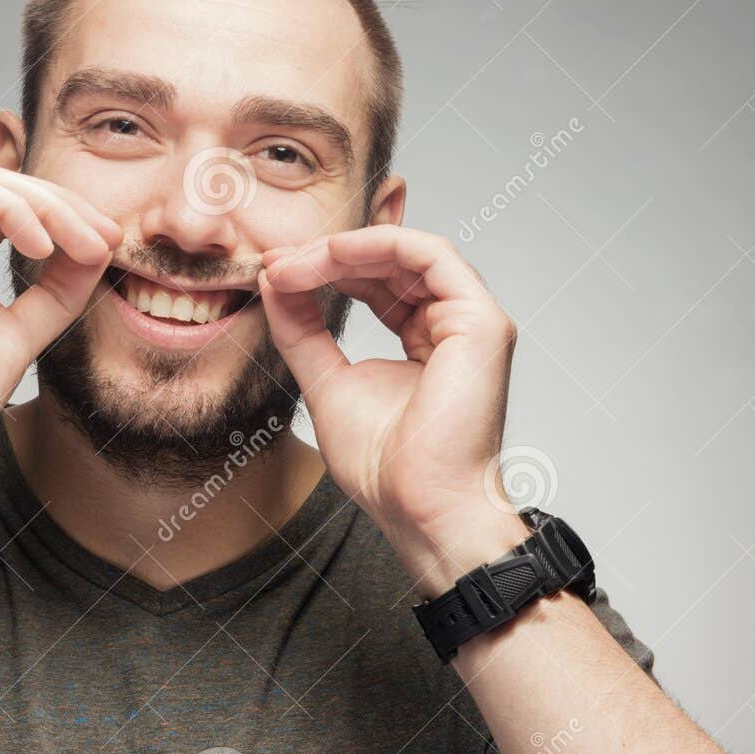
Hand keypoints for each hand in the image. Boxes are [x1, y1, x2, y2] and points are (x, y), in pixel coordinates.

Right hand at [0, 164, 119, 454]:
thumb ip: (57, 288)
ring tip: (89, 245)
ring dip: (52, 210)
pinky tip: (45, 247)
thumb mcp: (23, 328)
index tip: (109, 244)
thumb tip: (99, 246)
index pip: (8, 211)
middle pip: (4, 190)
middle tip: (109, 237)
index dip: (63, 220)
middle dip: (65, 209)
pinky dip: (18, 212)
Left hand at [259, 225, 528, 593]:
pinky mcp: (481, 322)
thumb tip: (274, 281)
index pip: (376, 283)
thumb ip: (302, 331)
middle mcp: (453, 325)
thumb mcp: (325, 382)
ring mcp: (472, 321)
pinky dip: (377, 246)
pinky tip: (330, 256)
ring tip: (292, 263)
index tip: (273, 271)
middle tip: (274, 261)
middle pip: (390, 263)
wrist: (419, 507)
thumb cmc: (385, 467)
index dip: (324, 269)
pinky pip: (429, 256)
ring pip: (408, 251)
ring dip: (343, 249)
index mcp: (426, 340)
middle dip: (326, 255)